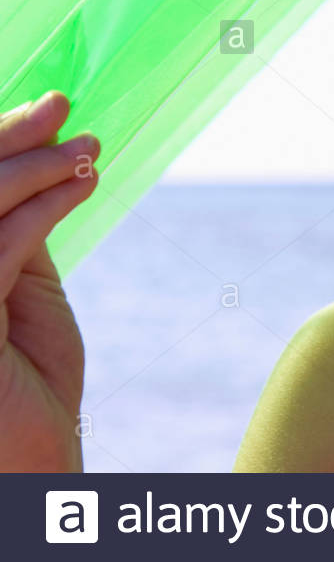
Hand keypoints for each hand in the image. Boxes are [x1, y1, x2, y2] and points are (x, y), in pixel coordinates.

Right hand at [0, 91, 98, 470]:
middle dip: (5, 136)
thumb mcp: (18, 290)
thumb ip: (12, 232)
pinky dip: (44, 205)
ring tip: (88, 150)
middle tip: (62, 106)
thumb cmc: (26, 382)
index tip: (47, 109)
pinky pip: (0, 245)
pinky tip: (82, 185)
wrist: (32, 464)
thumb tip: (32, 161)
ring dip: (34, 165)